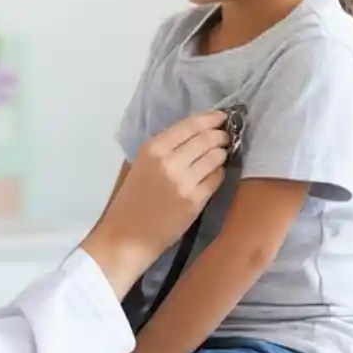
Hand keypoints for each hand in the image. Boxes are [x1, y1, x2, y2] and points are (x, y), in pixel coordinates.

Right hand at [82, 111, 228, 296]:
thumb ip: (165, 148)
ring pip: (216, 157)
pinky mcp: (195, 200)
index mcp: (153, 148)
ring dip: (222, 154)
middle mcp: (169, 161)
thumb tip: (197, 133)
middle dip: (221, 135)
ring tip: (221, 155)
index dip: (211, 118)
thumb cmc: (133, 200)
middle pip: (207, 138)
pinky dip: (220, 173)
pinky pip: (217, 178)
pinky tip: (215, 174)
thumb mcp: (142, 164)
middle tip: (226, 136)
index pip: (190, 125)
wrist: (126, 236)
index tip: (222, 117)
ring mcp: (184, 181)